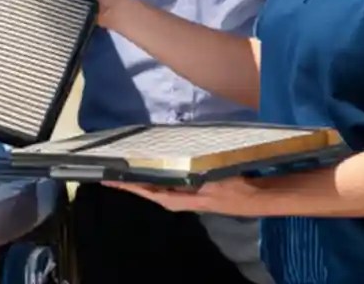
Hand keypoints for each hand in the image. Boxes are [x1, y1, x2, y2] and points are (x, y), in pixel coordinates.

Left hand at [104, 177, 263, 216]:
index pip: (148, 192)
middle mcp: (178, 198)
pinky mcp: (191, 188)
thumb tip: (174, 167)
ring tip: (125, 164)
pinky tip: (152, 163)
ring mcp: (185, 193)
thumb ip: (192, 176)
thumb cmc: (233, 188)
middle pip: (148, 188)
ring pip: (157, 185)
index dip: (128, 185)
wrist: (255, 196)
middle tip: (110, 168)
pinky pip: (167, 180)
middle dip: (129, 179)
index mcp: (180, 199)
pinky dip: (156, 173)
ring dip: (141, 175)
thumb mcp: (212, 180)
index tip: (109, 178)